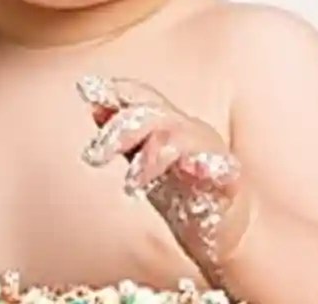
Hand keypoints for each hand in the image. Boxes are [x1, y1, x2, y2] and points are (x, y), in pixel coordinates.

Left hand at [76, 75, 251, 290]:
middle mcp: (188, 130)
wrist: (220, 225)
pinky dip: (210, 166)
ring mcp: (210, 154)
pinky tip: (195, 170)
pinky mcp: (229, 182)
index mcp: (167, 123)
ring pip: (183, 138)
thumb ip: (122, 135)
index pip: (142, 97)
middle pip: (156, 115)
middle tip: (95, 155)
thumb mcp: (142, 160)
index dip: (117, 92)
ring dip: (154, 155)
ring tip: (132, 181)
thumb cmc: (179, 187)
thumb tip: (94, 105)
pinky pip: (222, 169)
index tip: (88, 90)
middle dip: (123, 129)